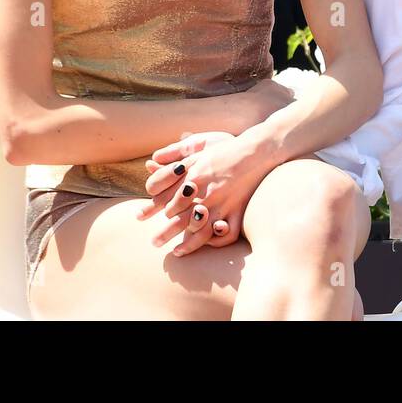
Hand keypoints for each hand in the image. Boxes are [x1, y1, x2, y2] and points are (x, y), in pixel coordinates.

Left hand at [140, 130, 269, 255]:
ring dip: (186, 244)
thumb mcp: (198, 150)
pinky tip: (206, 246)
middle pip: (178, 219)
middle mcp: (206, 193)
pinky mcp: (238, 211)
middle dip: (164, 234)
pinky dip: (215, 242)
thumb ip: (174, 157)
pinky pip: (225, 234)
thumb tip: (149, 163)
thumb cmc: (227, 150)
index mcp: (194, 177)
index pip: (166, 200)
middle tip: (154, 243)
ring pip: (200, 231)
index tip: (144, 216)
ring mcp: (223, 204)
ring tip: (175, 251)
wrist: (257, 152)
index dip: (152, 210)